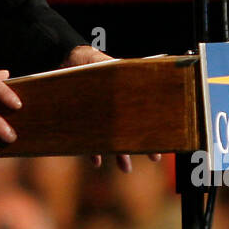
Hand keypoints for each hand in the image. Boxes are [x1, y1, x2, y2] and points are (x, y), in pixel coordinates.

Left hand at [61, 46, 161, 172]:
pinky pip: (89, 139)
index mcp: (124, 93)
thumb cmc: (88, 60)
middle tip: (155, 157)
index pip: (143, 113)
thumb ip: (116, 69)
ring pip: (113, 138)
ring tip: (126, 168)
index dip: (154, 127)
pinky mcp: (83, 121)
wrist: (64, 60)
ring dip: (120, 154)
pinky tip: (97, 161)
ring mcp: (99, 116)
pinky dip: (93, 151)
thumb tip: (132, 71)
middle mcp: (114, 108)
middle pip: (131, 129)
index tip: (163, 140)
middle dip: (142, 145)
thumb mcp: (104, 63)